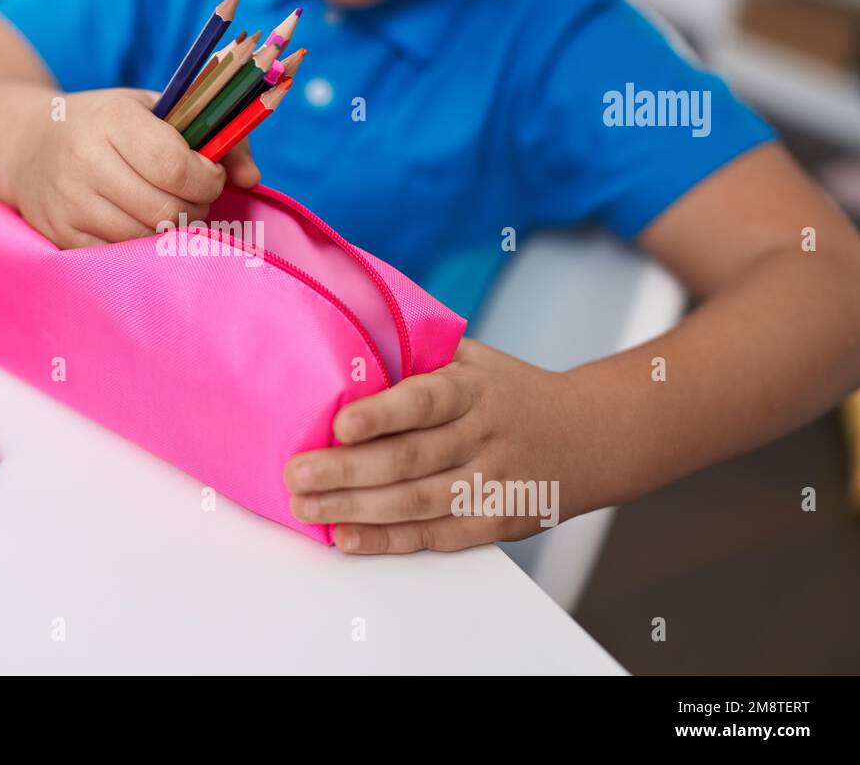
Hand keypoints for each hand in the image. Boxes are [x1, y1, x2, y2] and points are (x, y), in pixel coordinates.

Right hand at [10, 88, 259, 248]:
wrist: (29, 145)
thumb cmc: (108, 125)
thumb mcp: (156, 110)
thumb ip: (215, 133)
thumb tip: (252, 177)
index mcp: (113, 119)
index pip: (177, 167)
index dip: (208, 178)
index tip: (210, 175)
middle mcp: (85, 160)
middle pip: (166, 208)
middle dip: (195, 206)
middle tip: (193, 195)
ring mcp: (69, 202)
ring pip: (145, 236)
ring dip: (172, 229)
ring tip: (168, 207)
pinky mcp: (61, 235)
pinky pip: (119, 255)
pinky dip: (142, 245)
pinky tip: (141, 223)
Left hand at [285, 339, 599, 553]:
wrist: (591, 436)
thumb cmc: (508, 392)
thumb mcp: (473, 360)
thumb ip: (418, 357)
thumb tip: (343, 346)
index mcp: (473, 388)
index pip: (425, 400)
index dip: (382, 414)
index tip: (340, 424)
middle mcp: (483, 436)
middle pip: (410, 459)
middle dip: (346, 470)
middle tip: (296, 474)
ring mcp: (491, 484)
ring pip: (417, 502)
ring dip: (355, 509)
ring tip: (306, 507)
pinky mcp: (495, 523)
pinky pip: (434, 536)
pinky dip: (387, 540)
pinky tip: (346, 537)